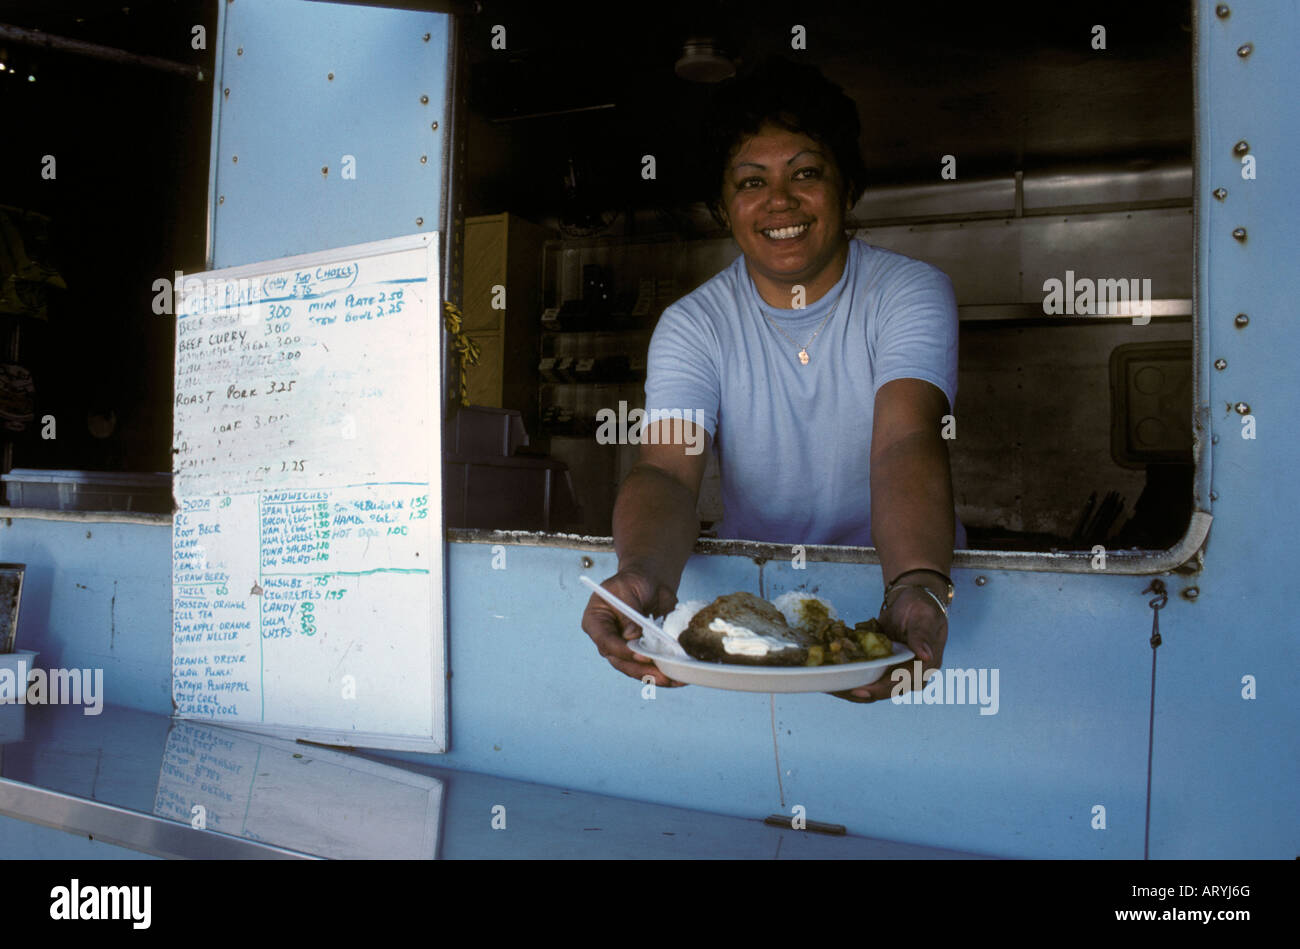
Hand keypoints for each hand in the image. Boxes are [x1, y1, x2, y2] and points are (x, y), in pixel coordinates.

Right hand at [580, 570, 685, 686]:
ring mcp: (625, 649)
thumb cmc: (634, 581)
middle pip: (621, 662)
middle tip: (662, 676)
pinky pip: (651, 667)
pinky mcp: (642, 653)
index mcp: (596, 622)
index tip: (641, 655)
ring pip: (637, 669)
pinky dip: (665, 672)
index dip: (622, 651)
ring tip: (676, 679)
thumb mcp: (628, 589)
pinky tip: (680, 676)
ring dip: (656, 676)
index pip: (606, 642)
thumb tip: (631, 636)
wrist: (651, 582)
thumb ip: (629, 612)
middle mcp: (608, 640)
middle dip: (642, 671)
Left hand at [830, 585, 947, 703]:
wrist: (911, 601)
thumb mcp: (923, 618)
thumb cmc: (920, 607)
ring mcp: (894, 673)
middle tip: (832, 689)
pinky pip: (865, 676)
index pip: (898, 684)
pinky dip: (848, 675)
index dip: (877, 689)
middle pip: (880, 691)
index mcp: (923, 669)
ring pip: (870, 687)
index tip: (856, 690)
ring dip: (848, 687)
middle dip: (856, 691)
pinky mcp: (881, 668)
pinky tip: (829, 674)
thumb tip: (925, 655)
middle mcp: (909, 676)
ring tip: (826, 686)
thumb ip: (921, 636)